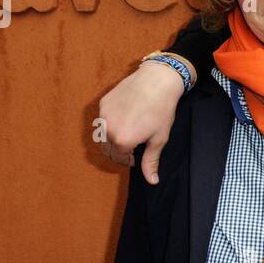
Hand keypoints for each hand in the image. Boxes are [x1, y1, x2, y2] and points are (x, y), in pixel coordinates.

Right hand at [98, 60, 189, 184]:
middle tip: (131, 146)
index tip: (135, 157)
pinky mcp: (103, 103)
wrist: (157, 80)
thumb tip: (152, 182)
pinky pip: (103, 119)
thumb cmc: (161, 110)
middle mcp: (108, 130)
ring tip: (128, 132)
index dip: (127, 159)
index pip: (118, 158)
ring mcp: (103, 115)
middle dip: (118, 151)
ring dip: (112, 138)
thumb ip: (151, 162)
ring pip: (102, 135)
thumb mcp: (159, 139)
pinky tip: (125, 117)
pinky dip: (110, 123)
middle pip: (107, 148)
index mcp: (122, 141)